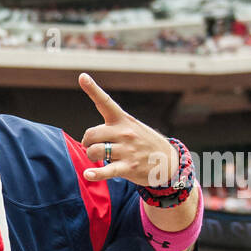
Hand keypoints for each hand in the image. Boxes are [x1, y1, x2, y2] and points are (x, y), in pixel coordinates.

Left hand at [77, 73, 177, 187]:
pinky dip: (96, 173)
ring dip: (91, 156)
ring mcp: (126, 150)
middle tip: (93, 146)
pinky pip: (106, 170)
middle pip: (91, 134)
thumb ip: (110, 127)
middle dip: (87, 142)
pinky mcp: (128, 167)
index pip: (105, 102)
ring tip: (100, 158)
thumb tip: (88, 137)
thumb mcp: (131, 127)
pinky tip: (88, 174)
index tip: (82, 76)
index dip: (92, 89)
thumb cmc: (142, 142)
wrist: (167, 161)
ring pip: (94, 151)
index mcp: (122, 120)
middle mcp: (124, 132)